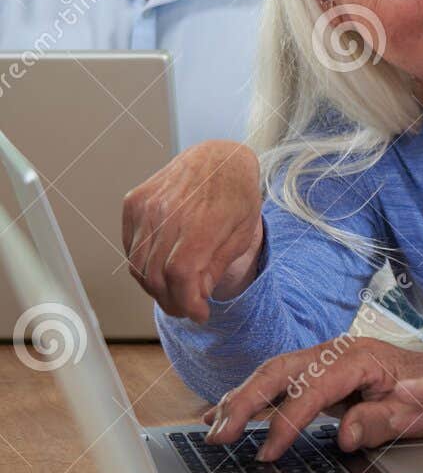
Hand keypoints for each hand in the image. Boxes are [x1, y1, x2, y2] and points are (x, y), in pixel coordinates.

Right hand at [123, 140, 263, 322]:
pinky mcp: (133, 203)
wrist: (218, 158)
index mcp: (201, 221)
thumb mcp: (242, 233)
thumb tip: (195, 296)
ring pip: (138, 265)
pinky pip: (130, 247)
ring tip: (176, 293)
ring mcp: (146, 206)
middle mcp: (168, 213)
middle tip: (187, 309)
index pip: (181, 275)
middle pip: (156, 275)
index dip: (187, 302)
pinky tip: (162, 270)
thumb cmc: (237, 195)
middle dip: (172, 301)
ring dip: (155, 288)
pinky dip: (143, 266)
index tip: (199, 314)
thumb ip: (216, 266)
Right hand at [205, 337, 422, 461]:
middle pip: (278, 373)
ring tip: (208, 427)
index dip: (285, 424)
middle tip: (218, 437)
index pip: (310, 392)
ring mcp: (324, 357)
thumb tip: (344, 434)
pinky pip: (278, 380)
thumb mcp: (415, 412)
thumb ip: (380, 421)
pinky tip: (225, 412)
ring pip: (272, 373)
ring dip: (239, 399)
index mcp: (357, 358)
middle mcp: (335, 351)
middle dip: (244, 404)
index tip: (267, 454)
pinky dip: (250, 396)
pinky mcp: (319, 369)